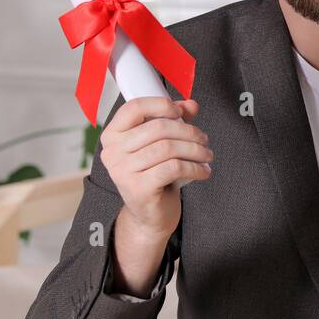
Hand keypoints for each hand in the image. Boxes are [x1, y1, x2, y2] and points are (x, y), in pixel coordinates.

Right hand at [100, 96, 211, 242]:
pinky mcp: (138, 188)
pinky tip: (203, 171)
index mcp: (113, 135)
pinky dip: (195, 168)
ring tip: (206, 155)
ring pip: (168, 148)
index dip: (161, 105)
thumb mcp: (162, 144)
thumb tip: (191, 104)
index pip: (134, 107)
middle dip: (188, 131)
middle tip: (204, 139)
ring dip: (195, 150)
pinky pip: (174, 168)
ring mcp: (122, 171)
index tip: (181, 112)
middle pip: (158, 127)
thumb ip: (174, 120)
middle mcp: (112, 152)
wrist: (150, 214)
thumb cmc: (155, 174)